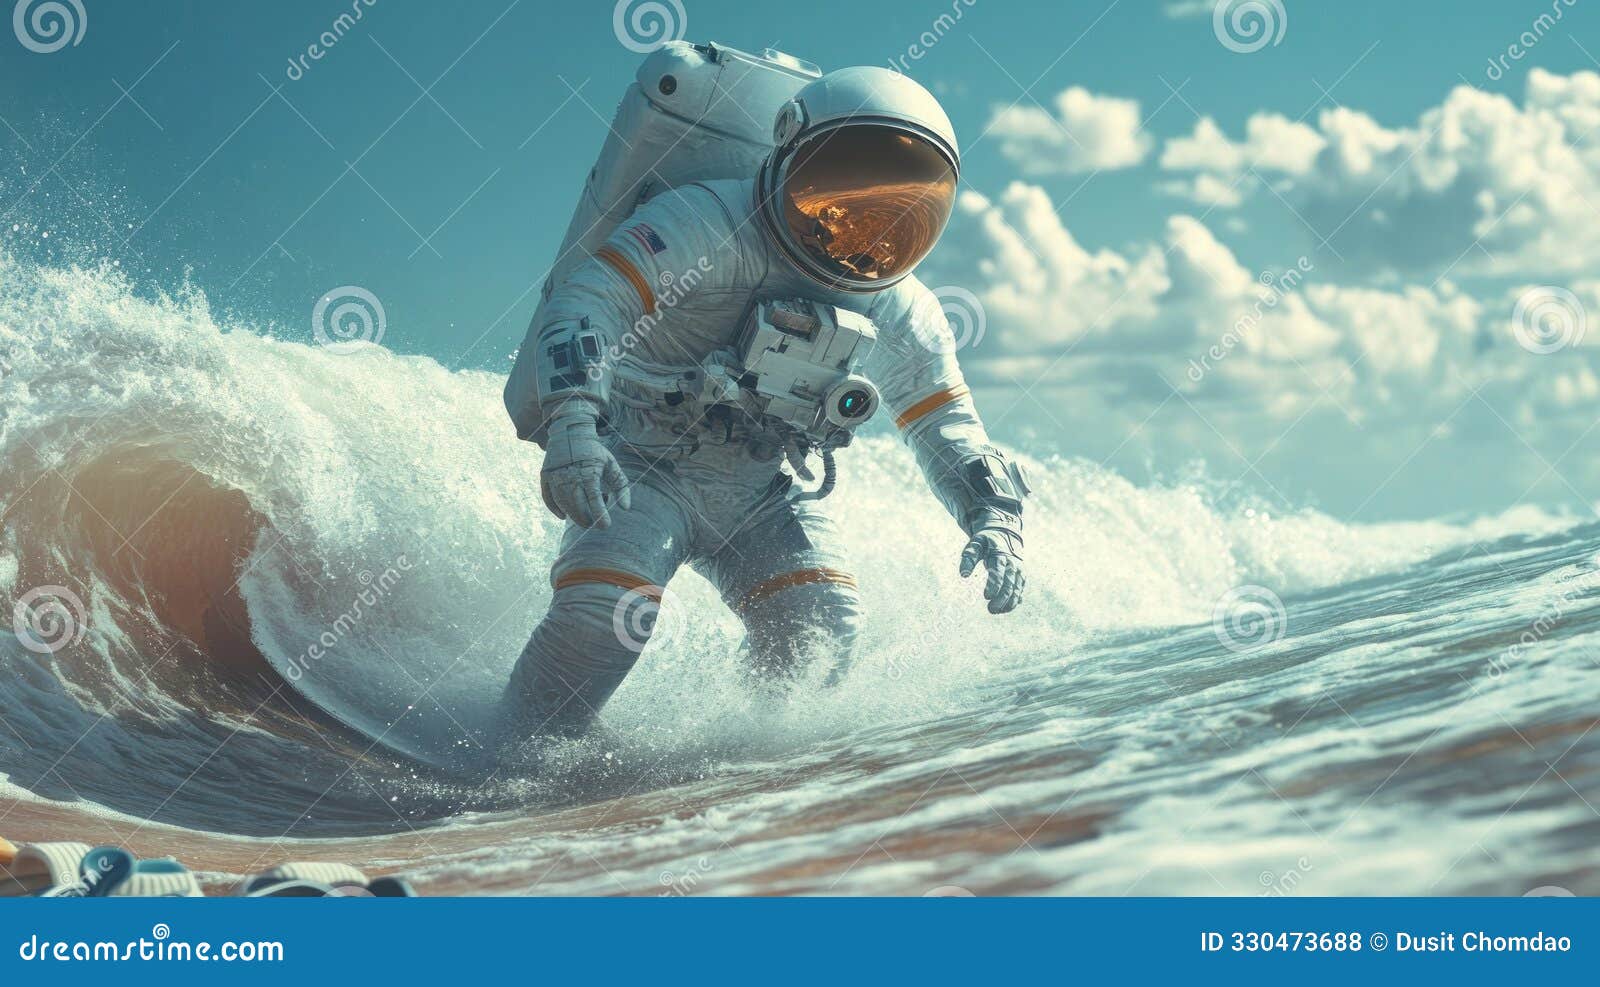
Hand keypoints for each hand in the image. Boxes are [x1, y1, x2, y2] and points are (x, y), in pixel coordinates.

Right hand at [540, 404, 630, 528]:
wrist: (570, 433)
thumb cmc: (594, 452)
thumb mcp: (612, 465)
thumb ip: (621, 486)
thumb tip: (625, 508)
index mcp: (589, 472)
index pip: (594, 499)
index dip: (600, 514)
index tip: (606, 525)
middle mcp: (570, 475)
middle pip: (577, 505)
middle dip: (586, 519)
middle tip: (593, 524)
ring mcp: (556, 476)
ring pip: (563, 504)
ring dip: (573, 515)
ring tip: (584, 518)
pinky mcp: (546, 476)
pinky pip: (548, 498)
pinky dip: (555, 509)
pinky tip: (564, 516)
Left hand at [960, 527, 1023, 613]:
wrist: (1005, 536)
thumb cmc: (987, 542)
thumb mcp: (976, 544)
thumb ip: (969, 557)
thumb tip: (964, 574)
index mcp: (1001, 555)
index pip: (999, 573)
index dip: (994, 586)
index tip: (986, 597)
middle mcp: (1012, 564)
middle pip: (1010, 584)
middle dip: (1001, 599)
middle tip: (990, 609)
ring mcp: (1018, 571)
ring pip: (1017, 590)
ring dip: (1009, 603)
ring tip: (996, 611)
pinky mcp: (1021, 577)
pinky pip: (1020, 591)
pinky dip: (1014, 601)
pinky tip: (1005, 609)